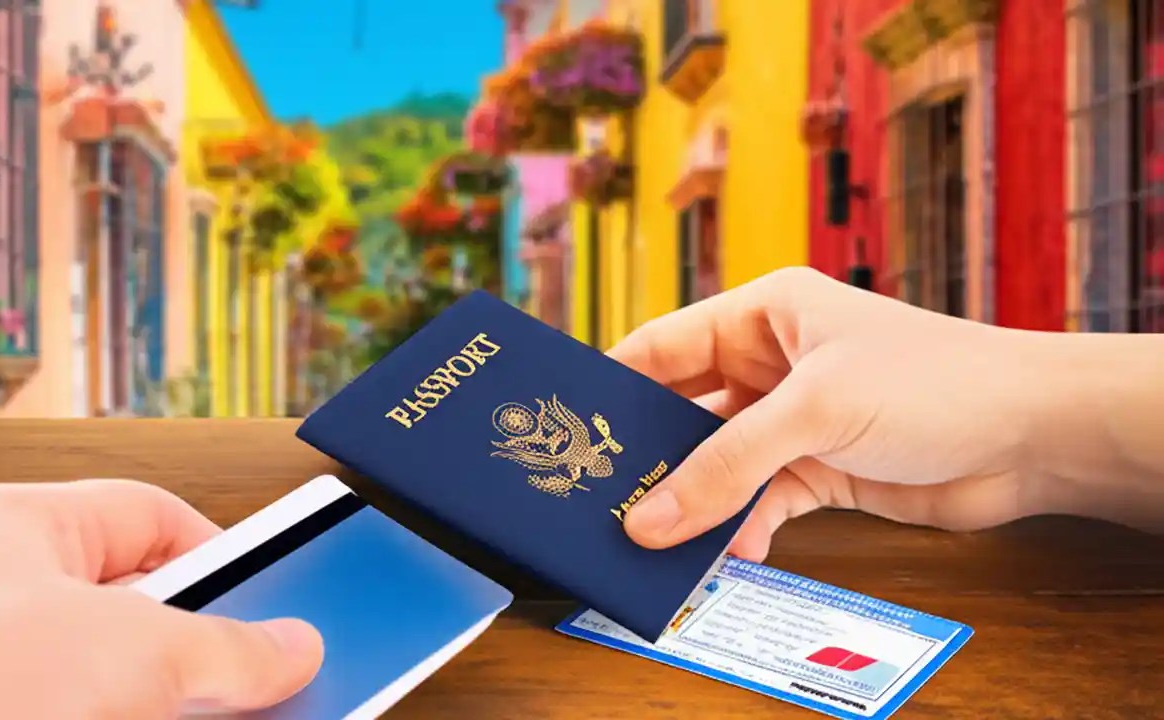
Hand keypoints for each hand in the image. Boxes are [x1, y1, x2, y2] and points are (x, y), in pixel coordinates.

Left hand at [0, 480, 323, 718]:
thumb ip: (233, 646)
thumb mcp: (142, 652)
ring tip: (253, 710)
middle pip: (148, 604)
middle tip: (273, 662)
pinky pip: (110, 713)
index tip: (280, 590)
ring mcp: (6, 673)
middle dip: (213, 639)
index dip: (225, 550)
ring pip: (130, 676)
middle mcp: (8, 596)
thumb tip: (292, 649)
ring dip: (191, 696)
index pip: (151, 515)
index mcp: (23, 530)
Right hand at [611, 267, 1105, 559]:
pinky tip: (732, 550)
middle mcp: (771, 362)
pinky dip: (742, 526)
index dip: (614, 384)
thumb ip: (726, 465)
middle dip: (650, 455)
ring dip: (695, 500)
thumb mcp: (814, 410)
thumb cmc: (934, 382)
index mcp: (762, 314)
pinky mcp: (820, 469)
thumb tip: (648, 520)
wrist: (1032, 435)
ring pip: (719, 463)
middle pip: (684, 411)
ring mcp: (794, 419)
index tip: (569, 429)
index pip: (664, 345)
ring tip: (656, 539)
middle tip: (602, 498)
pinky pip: (758, 500)